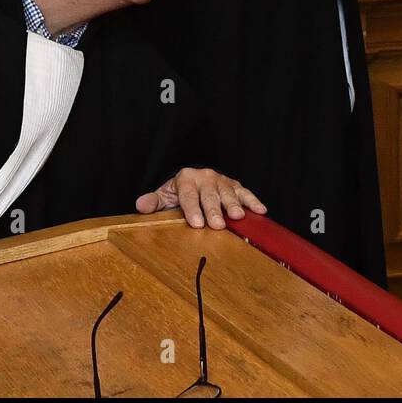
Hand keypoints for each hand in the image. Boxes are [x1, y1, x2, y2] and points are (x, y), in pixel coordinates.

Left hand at [135, 167, 265, 229]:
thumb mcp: (164, 195)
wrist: (194, 178)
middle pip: (210, 195)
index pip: (188, 196)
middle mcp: (205, 178)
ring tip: (238, 217)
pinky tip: (261, 210)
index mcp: (186, 179)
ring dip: (234, 205)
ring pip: (228, 193)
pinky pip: (245, 193)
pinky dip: (253, 201)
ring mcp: (222, 181)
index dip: (192, 209)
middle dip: (214, 210)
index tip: (196, 223)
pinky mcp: (235, 186)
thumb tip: (140, 205)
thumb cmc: (179, 192)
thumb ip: (154, 202)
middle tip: (217, 225)